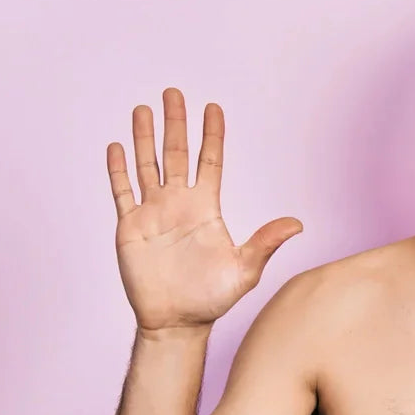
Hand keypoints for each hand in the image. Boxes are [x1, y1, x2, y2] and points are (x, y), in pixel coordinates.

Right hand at [107, 87, 302, 331]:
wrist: (177, 322)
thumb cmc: (212, 299)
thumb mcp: (245, 269)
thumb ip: (266, 243)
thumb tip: (298, 224)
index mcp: (206, 208)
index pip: (210, 161)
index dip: (211, 135)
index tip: (213, 108)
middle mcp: (179, 204)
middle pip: (176, 153)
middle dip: (175, 123)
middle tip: (173, 92)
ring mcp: (153, 213)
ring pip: (147, 165)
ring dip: (144, 137)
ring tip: (143, 109)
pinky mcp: (130, 226)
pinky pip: (122, 191)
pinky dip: (118, 169)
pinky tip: (116, 146)